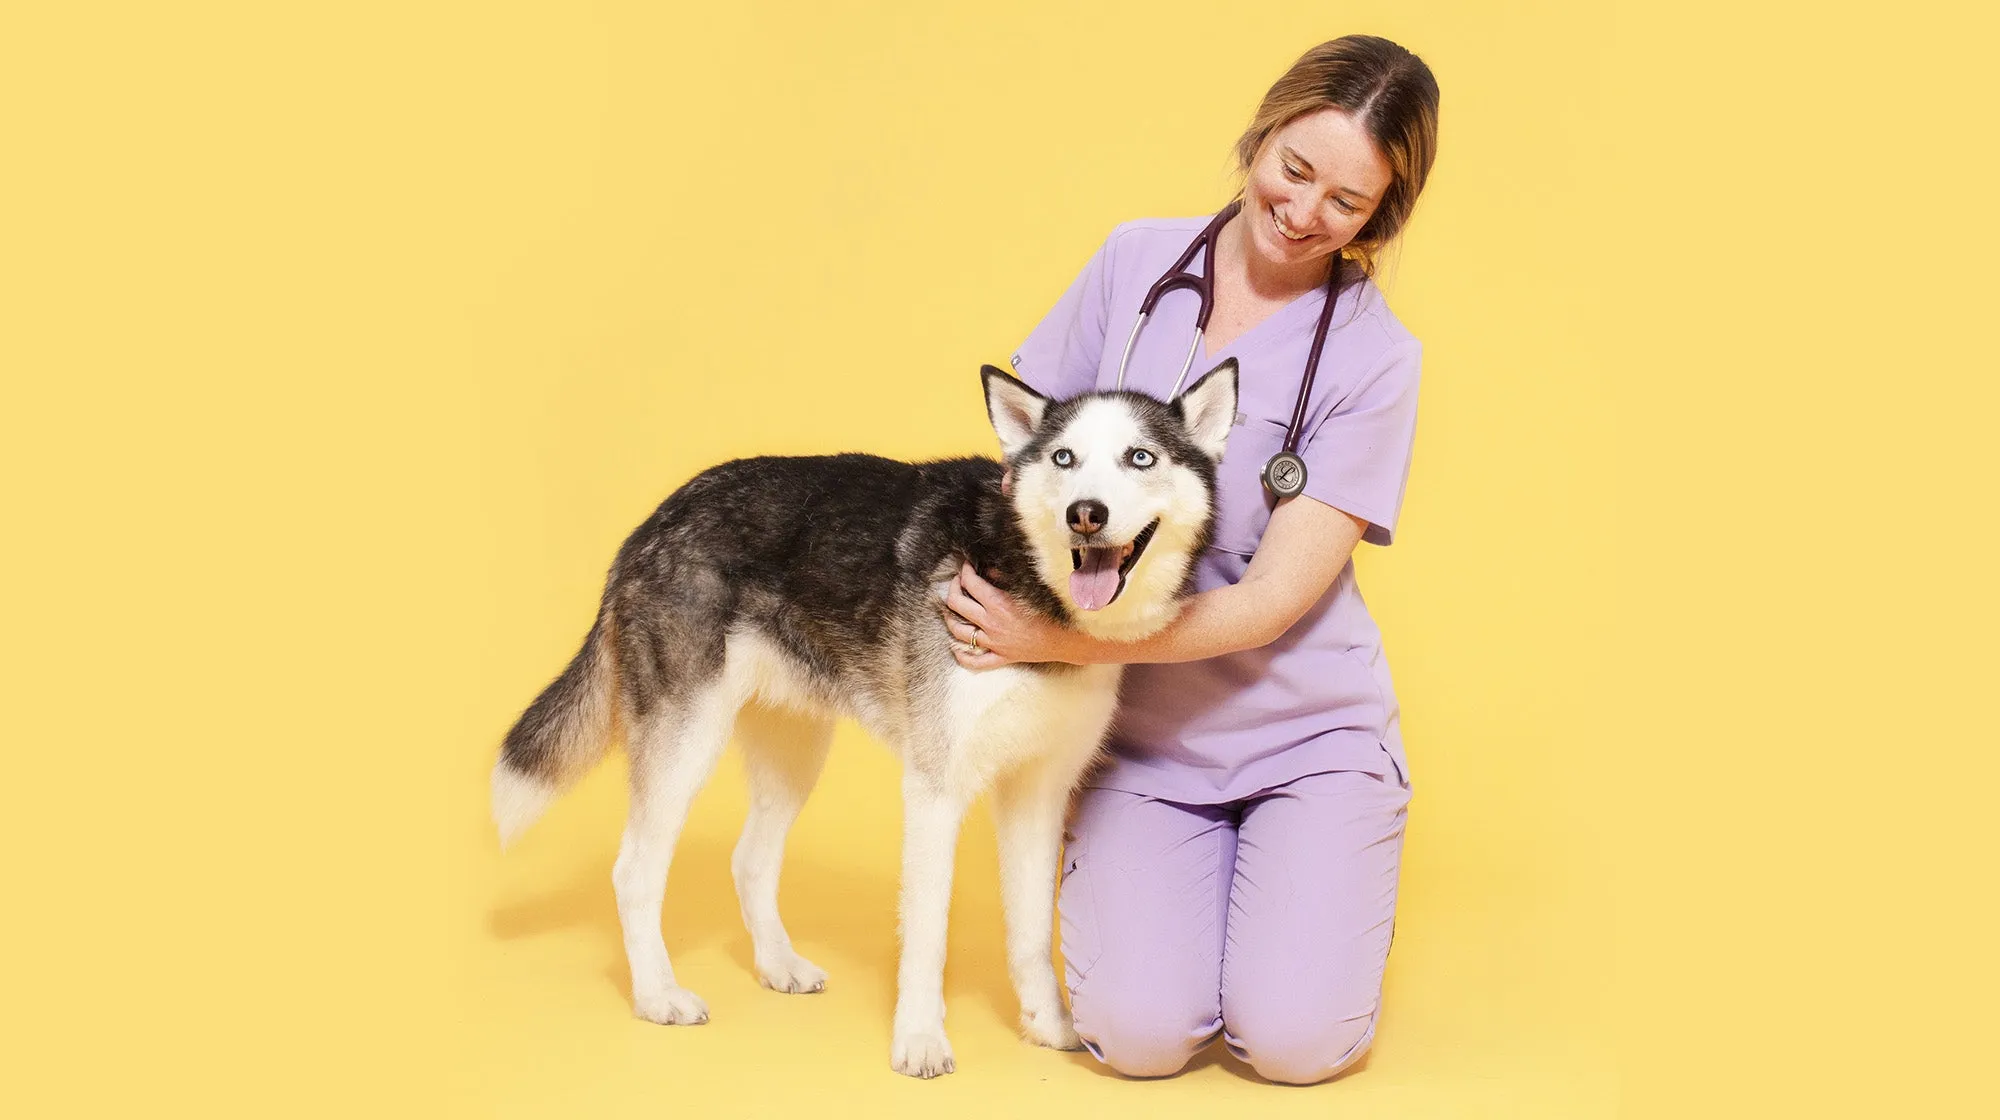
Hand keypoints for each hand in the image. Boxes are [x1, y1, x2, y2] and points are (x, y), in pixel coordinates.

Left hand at [941, 562, 1079, 669]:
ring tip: (950, 609)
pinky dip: (962, 654)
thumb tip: (987, 572)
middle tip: (958, 581)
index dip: (966, 571)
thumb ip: (1005, 579)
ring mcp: (994, 643)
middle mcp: (991, 624)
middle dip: (953, 588)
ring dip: (950, 618)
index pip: (971, 583)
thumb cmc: (1053, 611)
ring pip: (959, 632)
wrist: (1068, 639)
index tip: (968, 566)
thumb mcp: (1028, 589)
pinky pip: (975, 661)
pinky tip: (957, 647)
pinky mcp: (1001, 657)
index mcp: (999, 604)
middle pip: (957, 604)